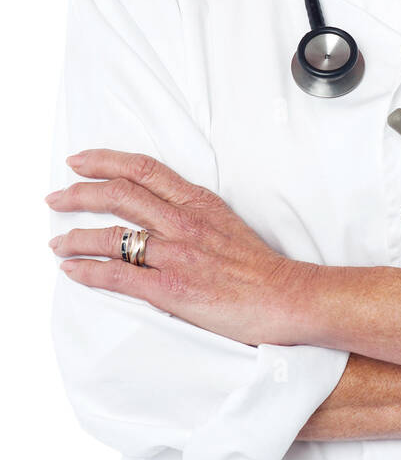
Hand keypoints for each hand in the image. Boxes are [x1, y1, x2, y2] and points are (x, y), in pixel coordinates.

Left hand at [45, 149, 309, 345]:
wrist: (285, 297)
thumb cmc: (259, 267)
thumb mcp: (225, 223)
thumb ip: (192, 215)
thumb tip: (159, 215)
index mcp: (199, 202)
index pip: (144, 170)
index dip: (105, 161)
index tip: (80, 161)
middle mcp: (184, 222)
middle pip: (120, 194)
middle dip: (79, 192)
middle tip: (56, 197)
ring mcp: (177, 254)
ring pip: (112, 235)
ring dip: (75, 237)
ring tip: (56, 241)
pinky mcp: (172, 288)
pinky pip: (119, 276)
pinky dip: (88, 272)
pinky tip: (72, 270)